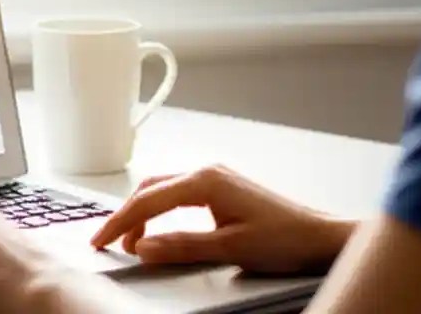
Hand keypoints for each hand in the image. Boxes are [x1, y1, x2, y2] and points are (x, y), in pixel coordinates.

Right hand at [90, 165, 355, 273]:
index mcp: (205, 181)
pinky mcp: (222, 188)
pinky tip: (158, 229)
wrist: (320, 236)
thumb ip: (182, 247)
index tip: (100, 240)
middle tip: (109, 242)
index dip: (119, 222)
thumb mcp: (229, 248)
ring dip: (143, 213)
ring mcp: (215, 177)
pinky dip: (161, 210)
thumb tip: (144, 248)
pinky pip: (178, 194)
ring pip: (162, 189)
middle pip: (150, 189)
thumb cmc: (285, 238)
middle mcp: (207, 171)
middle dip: (126, 215)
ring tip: (132, 242)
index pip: (148, 200)